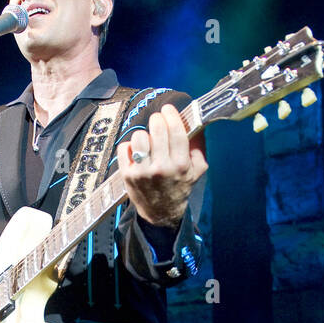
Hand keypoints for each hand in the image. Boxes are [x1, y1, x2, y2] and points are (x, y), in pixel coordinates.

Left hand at [117, 103, 207, 228]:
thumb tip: (196, 123)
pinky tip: (136, 152)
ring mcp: (142, 172)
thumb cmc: (179, 187)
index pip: (176, 131)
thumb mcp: (197, 170)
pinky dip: (129, 146)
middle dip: (157, 119)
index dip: (171, 115)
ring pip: (139, 136)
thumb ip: (198, 147)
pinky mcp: (127, 175)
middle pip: (156, 129)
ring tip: (147, 141)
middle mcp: (161, 168)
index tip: (168, 109)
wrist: (161, 213)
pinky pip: (124, 147)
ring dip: (143, 135)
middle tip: (157, 121)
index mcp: (180, 165)